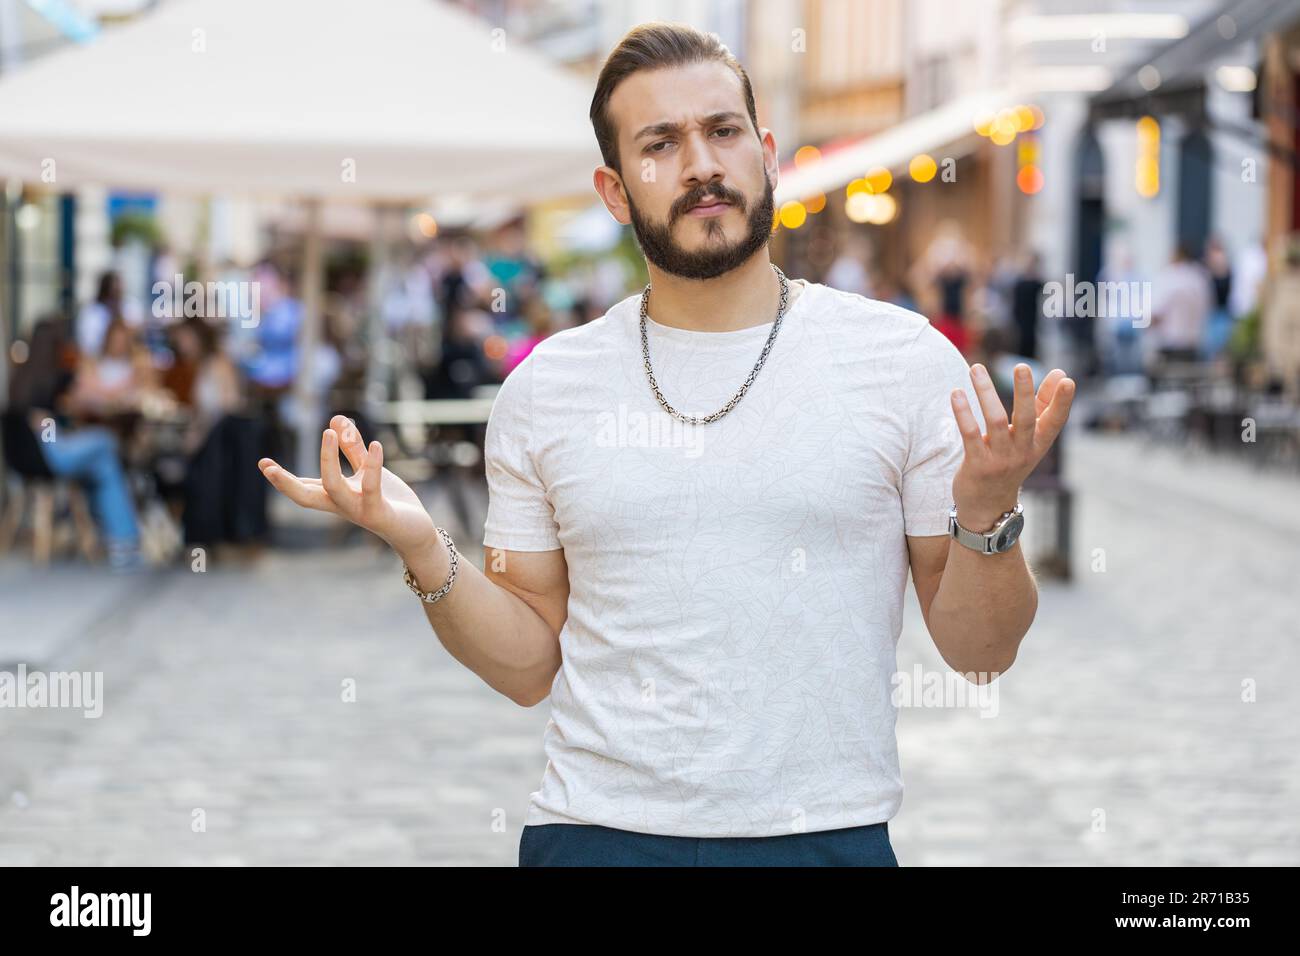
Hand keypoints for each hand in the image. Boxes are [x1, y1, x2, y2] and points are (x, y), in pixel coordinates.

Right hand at [258, 414, 436, 556]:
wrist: (416, 530)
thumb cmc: (389, 500)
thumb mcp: (367, 470)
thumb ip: (352, 448)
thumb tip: (335, 419)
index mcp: (335, 496)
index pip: (304, 487)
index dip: (283, 477)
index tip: (262, 463)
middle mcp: (341, 505)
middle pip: (306, 497)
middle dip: (285, 482)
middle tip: (267, 466)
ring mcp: (358, 510)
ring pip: (334, 488)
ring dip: (328, 460)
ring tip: (329, 432)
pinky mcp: (379, 512)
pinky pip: (371, 488)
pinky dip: (372, 466)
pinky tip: (376, 445)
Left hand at [949, 362, 1074, 531]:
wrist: (988, 506)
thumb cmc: (1009, 462)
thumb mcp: (1030, 439)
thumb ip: (1043, 405)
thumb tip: (1061, 373)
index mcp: (1038, 444)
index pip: (1055, 421)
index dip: (1063, 402)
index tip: (1069, 381)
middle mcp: (1022, 451)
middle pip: (1026, 418)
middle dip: (1025, 392)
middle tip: (1022, 366)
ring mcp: (1000, 459)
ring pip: (995, 421)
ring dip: (985, 392)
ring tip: (976, 368)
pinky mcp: (977, 465)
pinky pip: (970, 434)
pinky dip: (963, 413)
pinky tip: (956, 393)